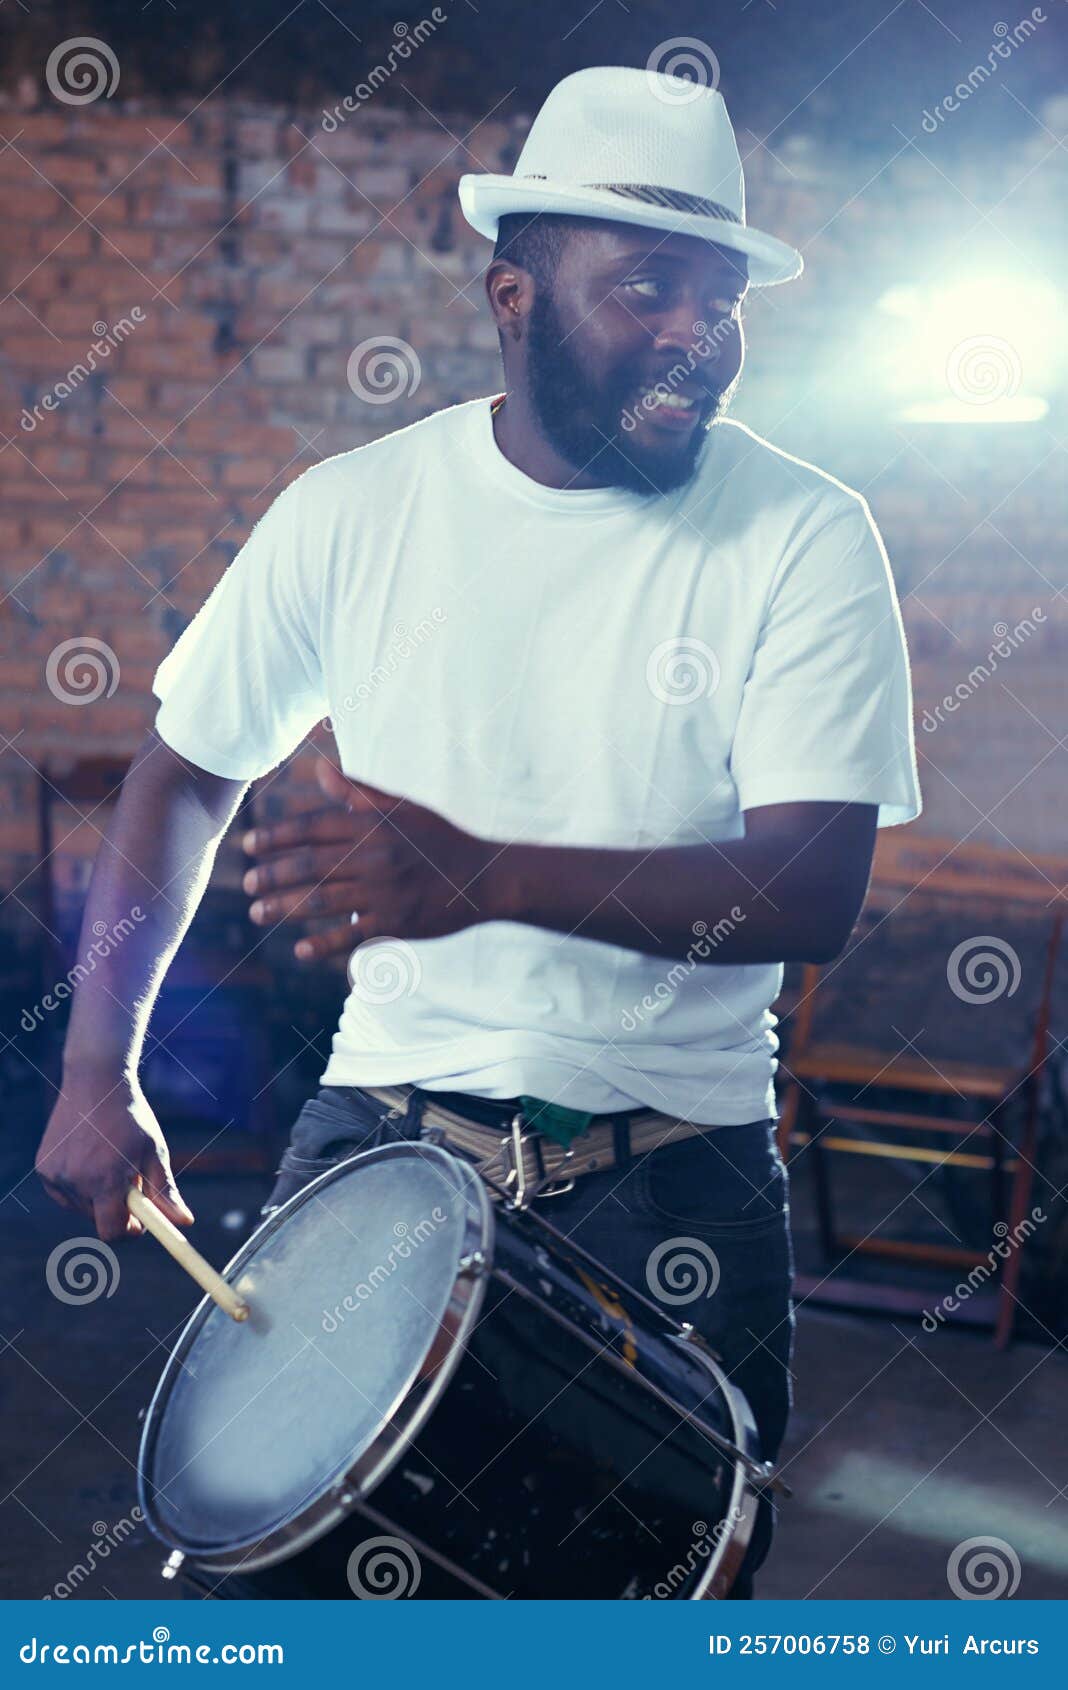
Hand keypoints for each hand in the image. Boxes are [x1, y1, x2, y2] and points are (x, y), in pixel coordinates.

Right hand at [36, 1072, 193, 1242]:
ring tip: (109, 1159)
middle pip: (98, 1219)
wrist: (95, 1080)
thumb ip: (165, 1192)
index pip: (112, 1231)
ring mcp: (55, 1175)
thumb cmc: (130, 1115)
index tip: (141, 1222)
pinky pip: (65, 1193)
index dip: (129, 1231)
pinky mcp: (43, 1168)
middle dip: (117, 1208)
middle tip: (129, 1179)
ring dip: (98, 1195)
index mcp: (105, 1179)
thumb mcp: (154, 1151)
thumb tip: (185, 1222)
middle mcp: (75, 1181)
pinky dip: (78, 1185)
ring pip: (82, 1206)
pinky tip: (88, 1157)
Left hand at [241, 759, 501, 962]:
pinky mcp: (396, 924)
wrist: (484, 878)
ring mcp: (385, 893)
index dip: (277, 837)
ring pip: (324, 900)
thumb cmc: (439, 838)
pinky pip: (353, 935)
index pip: (314, 829)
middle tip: (247, 884)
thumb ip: (357, 793)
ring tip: (258, 912)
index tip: (249, 846)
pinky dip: (325, 944)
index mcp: (374, 826)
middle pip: (312, 865)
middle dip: (274, 875)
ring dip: (286, 907)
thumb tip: (320, 769)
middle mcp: (375, 857)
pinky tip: (300, 950)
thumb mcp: (402, 808)